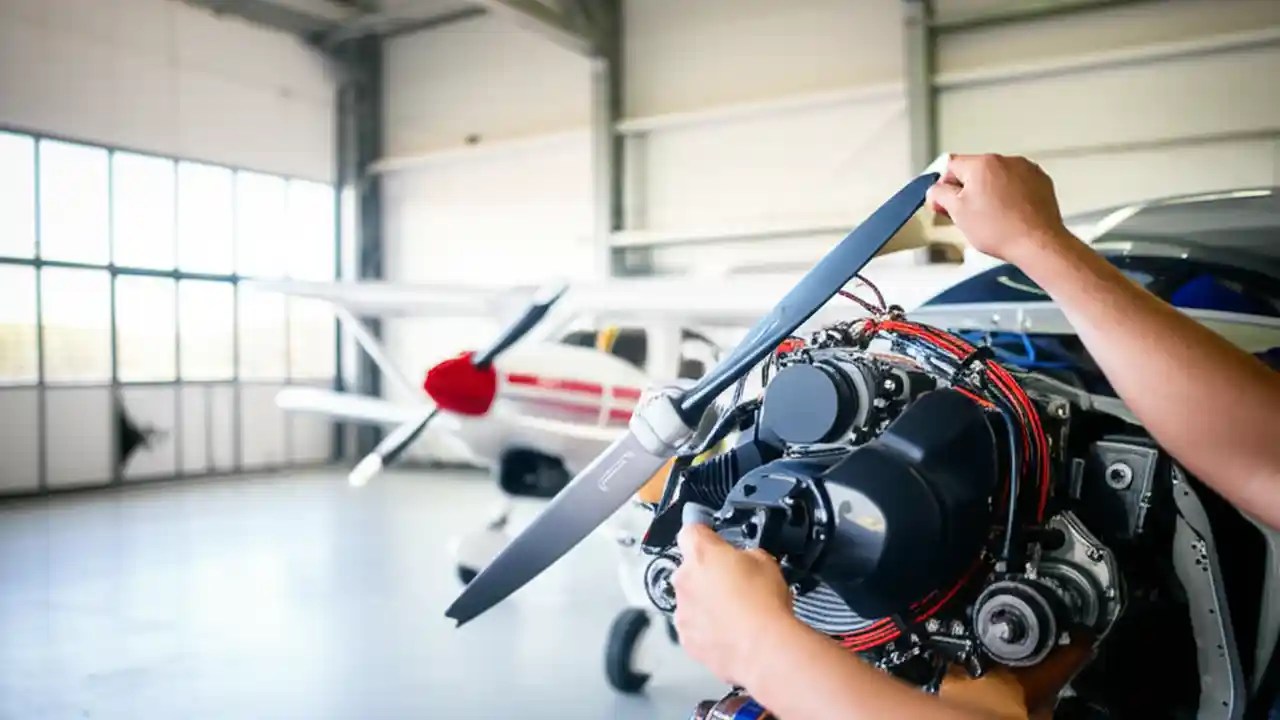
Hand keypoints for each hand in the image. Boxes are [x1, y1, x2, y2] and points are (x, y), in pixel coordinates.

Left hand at [671, 524, 797, 684]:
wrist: (763, 648)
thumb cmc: (764, 604)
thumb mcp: (765, 561)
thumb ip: (744, 554)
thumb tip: (742, 560)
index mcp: (701, 553)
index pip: (690, 531)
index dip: (703, 534)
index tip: (711, 539)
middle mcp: (684, 580)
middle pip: (690, 569)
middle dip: (708, 574)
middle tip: (735, 584)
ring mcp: (682, 611)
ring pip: (691, 599)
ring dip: (706, 602)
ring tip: (736, 613)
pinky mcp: (686, 638)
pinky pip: (694, 626)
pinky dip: (707, 628)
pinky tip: (730, 632)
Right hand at [925, 153, 1073, 263]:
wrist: (1037, 243)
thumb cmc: (1001, 230)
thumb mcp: (957, 213)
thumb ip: (939, 194)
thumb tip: (935, 190)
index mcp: (981, 164)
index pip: (951, 166)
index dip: (944, 187)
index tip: (946, 203)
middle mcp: (1005, 161)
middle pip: (975, 171)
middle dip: (969, 191)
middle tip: (969, 215)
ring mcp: (1025, 170)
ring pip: (997, 178)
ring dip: (991, 193)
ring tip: (993, 218)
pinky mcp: (1040, 181)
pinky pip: (1017, 184)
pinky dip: (1011, 197)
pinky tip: (1009, 215)